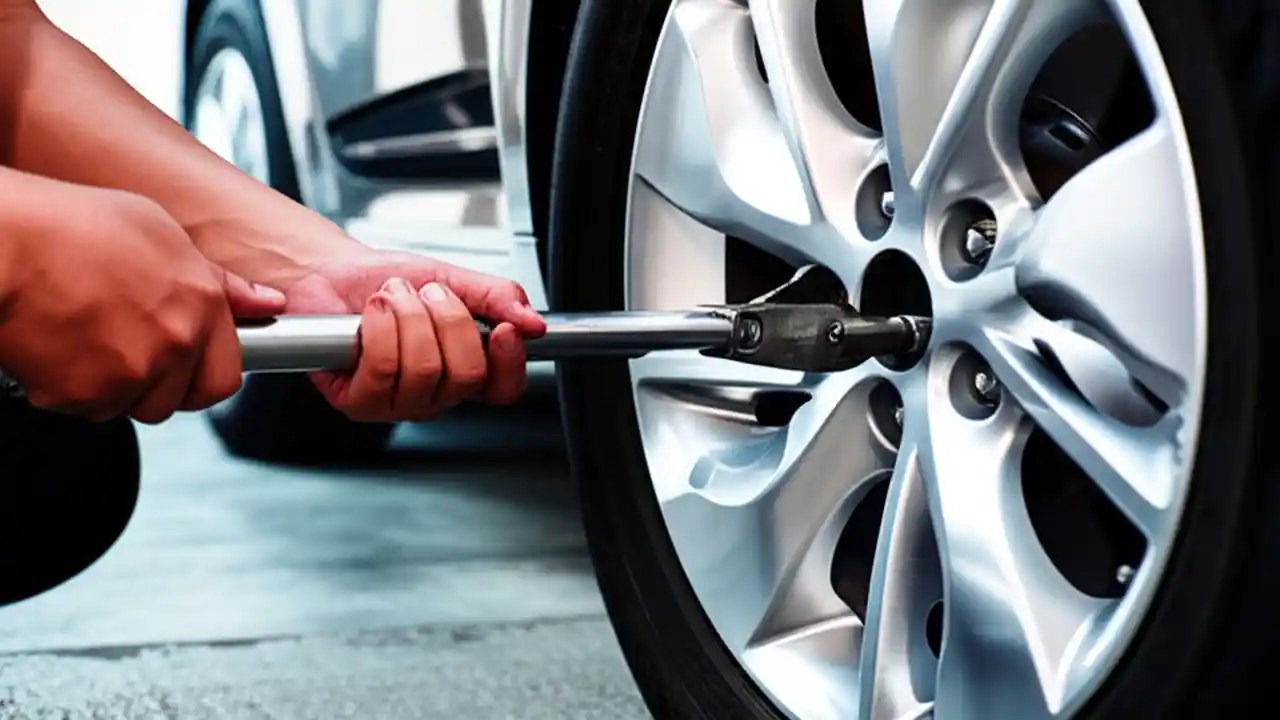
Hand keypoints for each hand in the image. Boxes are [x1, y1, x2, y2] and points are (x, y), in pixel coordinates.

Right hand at [0, 176, 285, 422]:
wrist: (5, 243)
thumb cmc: (70, 226)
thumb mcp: (161, 232)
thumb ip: (219, 279)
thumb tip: (267, 303)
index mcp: (201, 304)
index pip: (226, 375)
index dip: (203, 376)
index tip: (187, 370)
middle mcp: (175, 342)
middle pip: (179, 400)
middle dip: (158, 388)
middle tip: (127, 354)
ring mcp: (131, 372)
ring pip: (131, 406)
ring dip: (111, 387)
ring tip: (85, 338)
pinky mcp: (85, 394)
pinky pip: (85, 409)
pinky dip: (69, 389)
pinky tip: (57, 346)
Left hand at [279, 249, 546, 420]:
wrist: (332, 272)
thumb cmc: (388, 281)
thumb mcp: (452, 280)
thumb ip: (498, 298)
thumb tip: (533, 323)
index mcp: (464, 369)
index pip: (504, 389)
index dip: (509, 363)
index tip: (502, 328)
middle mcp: (435, 394)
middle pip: (466, 375)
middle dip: (447, 319)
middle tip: (426, 294)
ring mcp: (398, 403)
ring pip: (424, 369)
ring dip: (408, 315)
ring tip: (392, 296)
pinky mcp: (360, 403)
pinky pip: (384, 370)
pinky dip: (380, 326)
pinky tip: (372, 312)